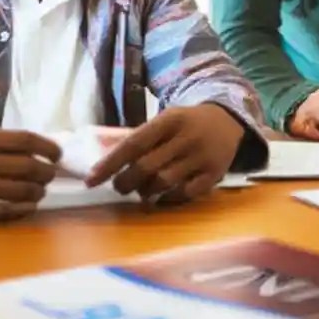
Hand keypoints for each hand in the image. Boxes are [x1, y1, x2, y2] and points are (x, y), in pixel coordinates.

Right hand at [0, 127, 60, 220]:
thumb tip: (39, 148)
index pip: (25, 140)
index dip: (48, 147)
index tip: (57, 153)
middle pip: (28, 166)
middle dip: (47, 171)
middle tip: (50, 173)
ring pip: (22, 191)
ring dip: (38, 191)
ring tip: (39, 189)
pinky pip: (5, 212)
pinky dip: (24, 209)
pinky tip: (28, 205)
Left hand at [84, 105, 244, 202]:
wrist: (227, 119)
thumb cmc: (186, 123)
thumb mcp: (165, 120)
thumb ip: (142, 138)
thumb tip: (106, 163)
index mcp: (169, 120)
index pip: (133, 144)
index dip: (110, 164)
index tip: (91, 180)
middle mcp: (186, 138)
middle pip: (146, 167)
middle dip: (125, 182)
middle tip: (119, 186)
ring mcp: (202, 157)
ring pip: (163, 183)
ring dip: (145, 192)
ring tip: (141, 190)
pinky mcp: (214, 175)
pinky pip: (184, 194)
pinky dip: (167, 199)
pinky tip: (161, 197)